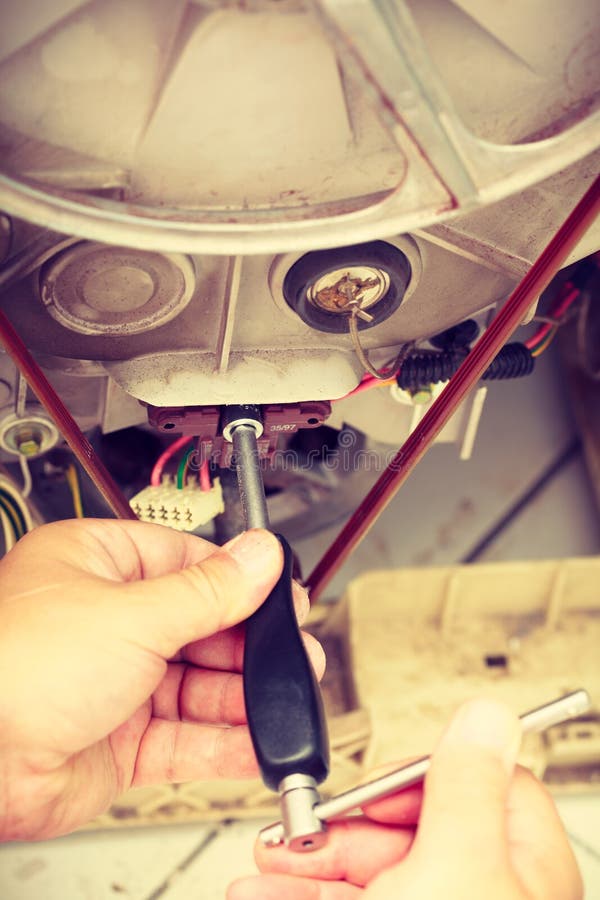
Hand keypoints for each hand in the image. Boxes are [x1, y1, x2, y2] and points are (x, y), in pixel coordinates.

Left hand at [0, 519, 323, 841]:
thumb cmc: (12, 670)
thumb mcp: (132, 615)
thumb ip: (208, 592)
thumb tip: (259, 557)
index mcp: (96, 566)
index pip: (184, 561)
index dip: (236, 578)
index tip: (278, 592)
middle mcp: (105, 621)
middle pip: (197, 625)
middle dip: (247, 642)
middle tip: (292, 649)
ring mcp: (114, 683)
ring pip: (197, 684)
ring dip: (244, 694)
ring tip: (286, 695)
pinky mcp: (121, 741)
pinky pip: (187, 737)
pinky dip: (225, 741)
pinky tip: (258, 740)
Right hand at [230, 700, 581, 899]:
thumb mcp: (459, 871)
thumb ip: (467, 784)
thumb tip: (489, 713)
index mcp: (518, 871)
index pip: (481, 784)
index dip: (421, 773)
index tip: (373, 786)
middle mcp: (482, 899)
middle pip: (410, 834)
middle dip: (341, 830)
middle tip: (297, 833)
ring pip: (369, 881)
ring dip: (306, 869)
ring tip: (262, 867)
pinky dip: (299, 899)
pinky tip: (262, 894)